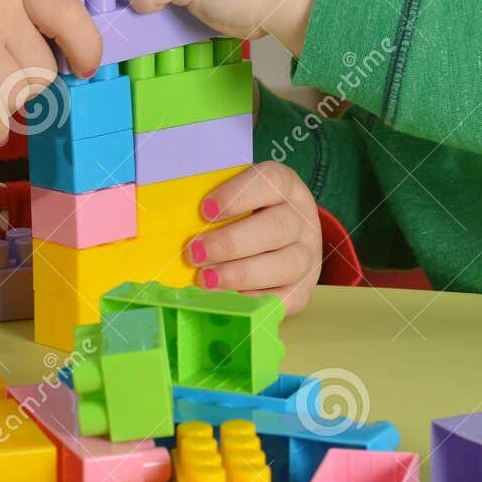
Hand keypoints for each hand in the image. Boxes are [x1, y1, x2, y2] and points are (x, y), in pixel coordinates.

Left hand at [187, 161, 321, 314]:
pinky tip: (228, 299)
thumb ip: (212, 203)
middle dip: (230, 243)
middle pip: (276, 227)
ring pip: (284, 264)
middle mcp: (302, 218)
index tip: (204, 211)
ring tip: (206, 280)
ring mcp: (308, 254)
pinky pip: (285, 298)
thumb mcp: (236, 196)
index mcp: (286, 186)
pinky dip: (255, 300)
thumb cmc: (248, 213)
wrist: (286, 239)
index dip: (237, 195)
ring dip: (240, 274)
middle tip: (194, 253)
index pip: (270, 181)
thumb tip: (173, 218)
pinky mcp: (303, 288)